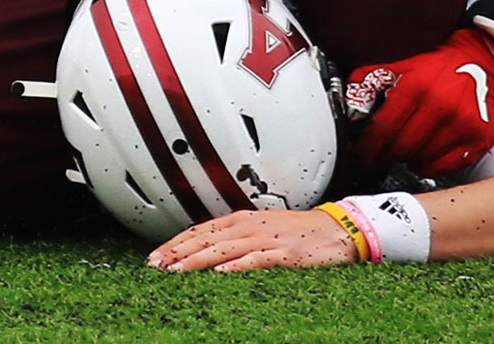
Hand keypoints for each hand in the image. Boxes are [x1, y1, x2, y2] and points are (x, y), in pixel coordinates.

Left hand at [147, 210, 357, 271]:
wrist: (337, 230)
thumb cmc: (300, 233)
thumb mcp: (262, 229)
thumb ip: (236, 238)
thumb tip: (206, 251)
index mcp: (243, 220)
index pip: (201, 230)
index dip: (176, 242)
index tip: (156, 255)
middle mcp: (250, 227)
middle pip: (206, 238)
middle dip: (177, 252)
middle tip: (155, 265)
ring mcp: (266, 239)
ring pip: (224, 249)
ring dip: (197, 260)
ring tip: (176, 270)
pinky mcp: (284, 254)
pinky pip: (256, 260)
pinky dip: (237, 266)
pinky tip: (220, 273)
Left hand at [347, 28, 493, 178]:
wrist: (482, 58)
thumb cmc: (439, 64)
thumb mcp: (402, 64)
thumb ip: (371, 80)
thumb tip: (350, 103)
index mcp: (416, 86)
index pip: (383, 128)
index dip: (368, 148)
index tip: (361, 157)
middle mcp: (440, 105)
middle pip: (401, 147)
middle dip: (386, 155)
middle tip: (381, 157)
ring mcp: (462, 123)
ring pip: (422, 159)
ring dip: (408, 160)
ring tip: (405, 151)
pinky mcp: (480, 136)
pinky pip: (446, 166)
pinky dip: (430, 167)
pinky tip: (425, 158)